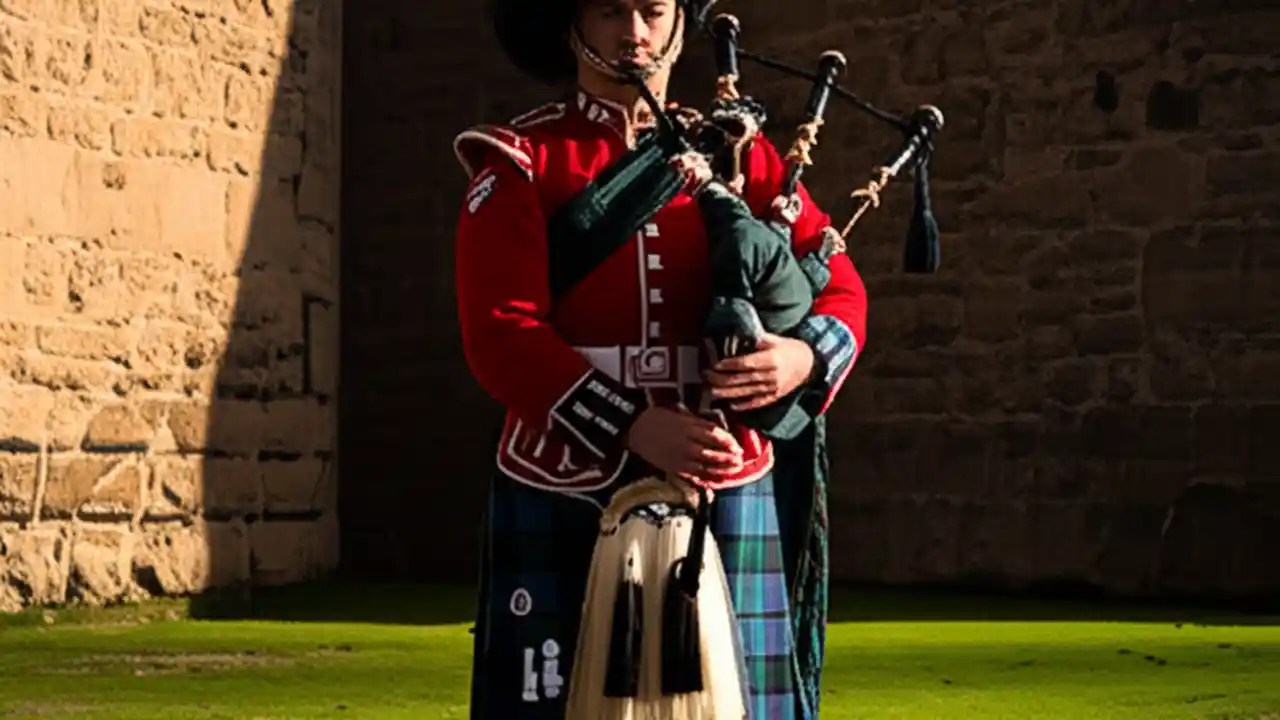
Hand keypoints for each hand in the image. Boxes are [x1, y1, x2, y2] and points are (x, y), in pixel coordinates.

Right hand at [623, 406, 743, 482]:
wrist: (634, 430)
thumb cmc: (656, 418)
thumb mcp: (678, 414)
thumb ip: (696, 421)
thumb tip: (714, 429)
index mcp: (689, 428)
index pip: (714, 436)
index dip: (728, 442)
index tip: (737, 446)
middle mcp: (687, 444)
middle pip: (713, 452)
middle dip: (728, 458)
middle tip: (739, 461)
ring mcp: (681, 458)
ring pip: (706, 466)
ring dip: (721, 470)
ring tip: (733, 472)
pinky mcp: (674, 468)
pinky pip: (693, 475)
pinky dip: (705, 479)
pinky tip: (715, 482)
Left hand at [705, 332, 814, 410]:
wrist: (810, 363)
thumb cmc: (790, 348)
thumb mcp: (776, 339)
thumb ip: (759, 339)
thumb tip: (739, 335)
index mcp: (771, 359)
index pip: (745, 363)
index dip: (729, 365)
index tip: (715, 364)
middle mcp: (771, 376)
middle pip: (742, 379)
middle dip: (722, 379)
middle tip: (706, 376)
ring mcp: (773, 389)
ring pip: (746, 392)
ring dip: (727, 393)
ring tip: (711, 392)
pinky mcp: (774, 397)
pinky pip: (757, 403)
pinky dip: (744, 405)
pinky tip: (731, 406)